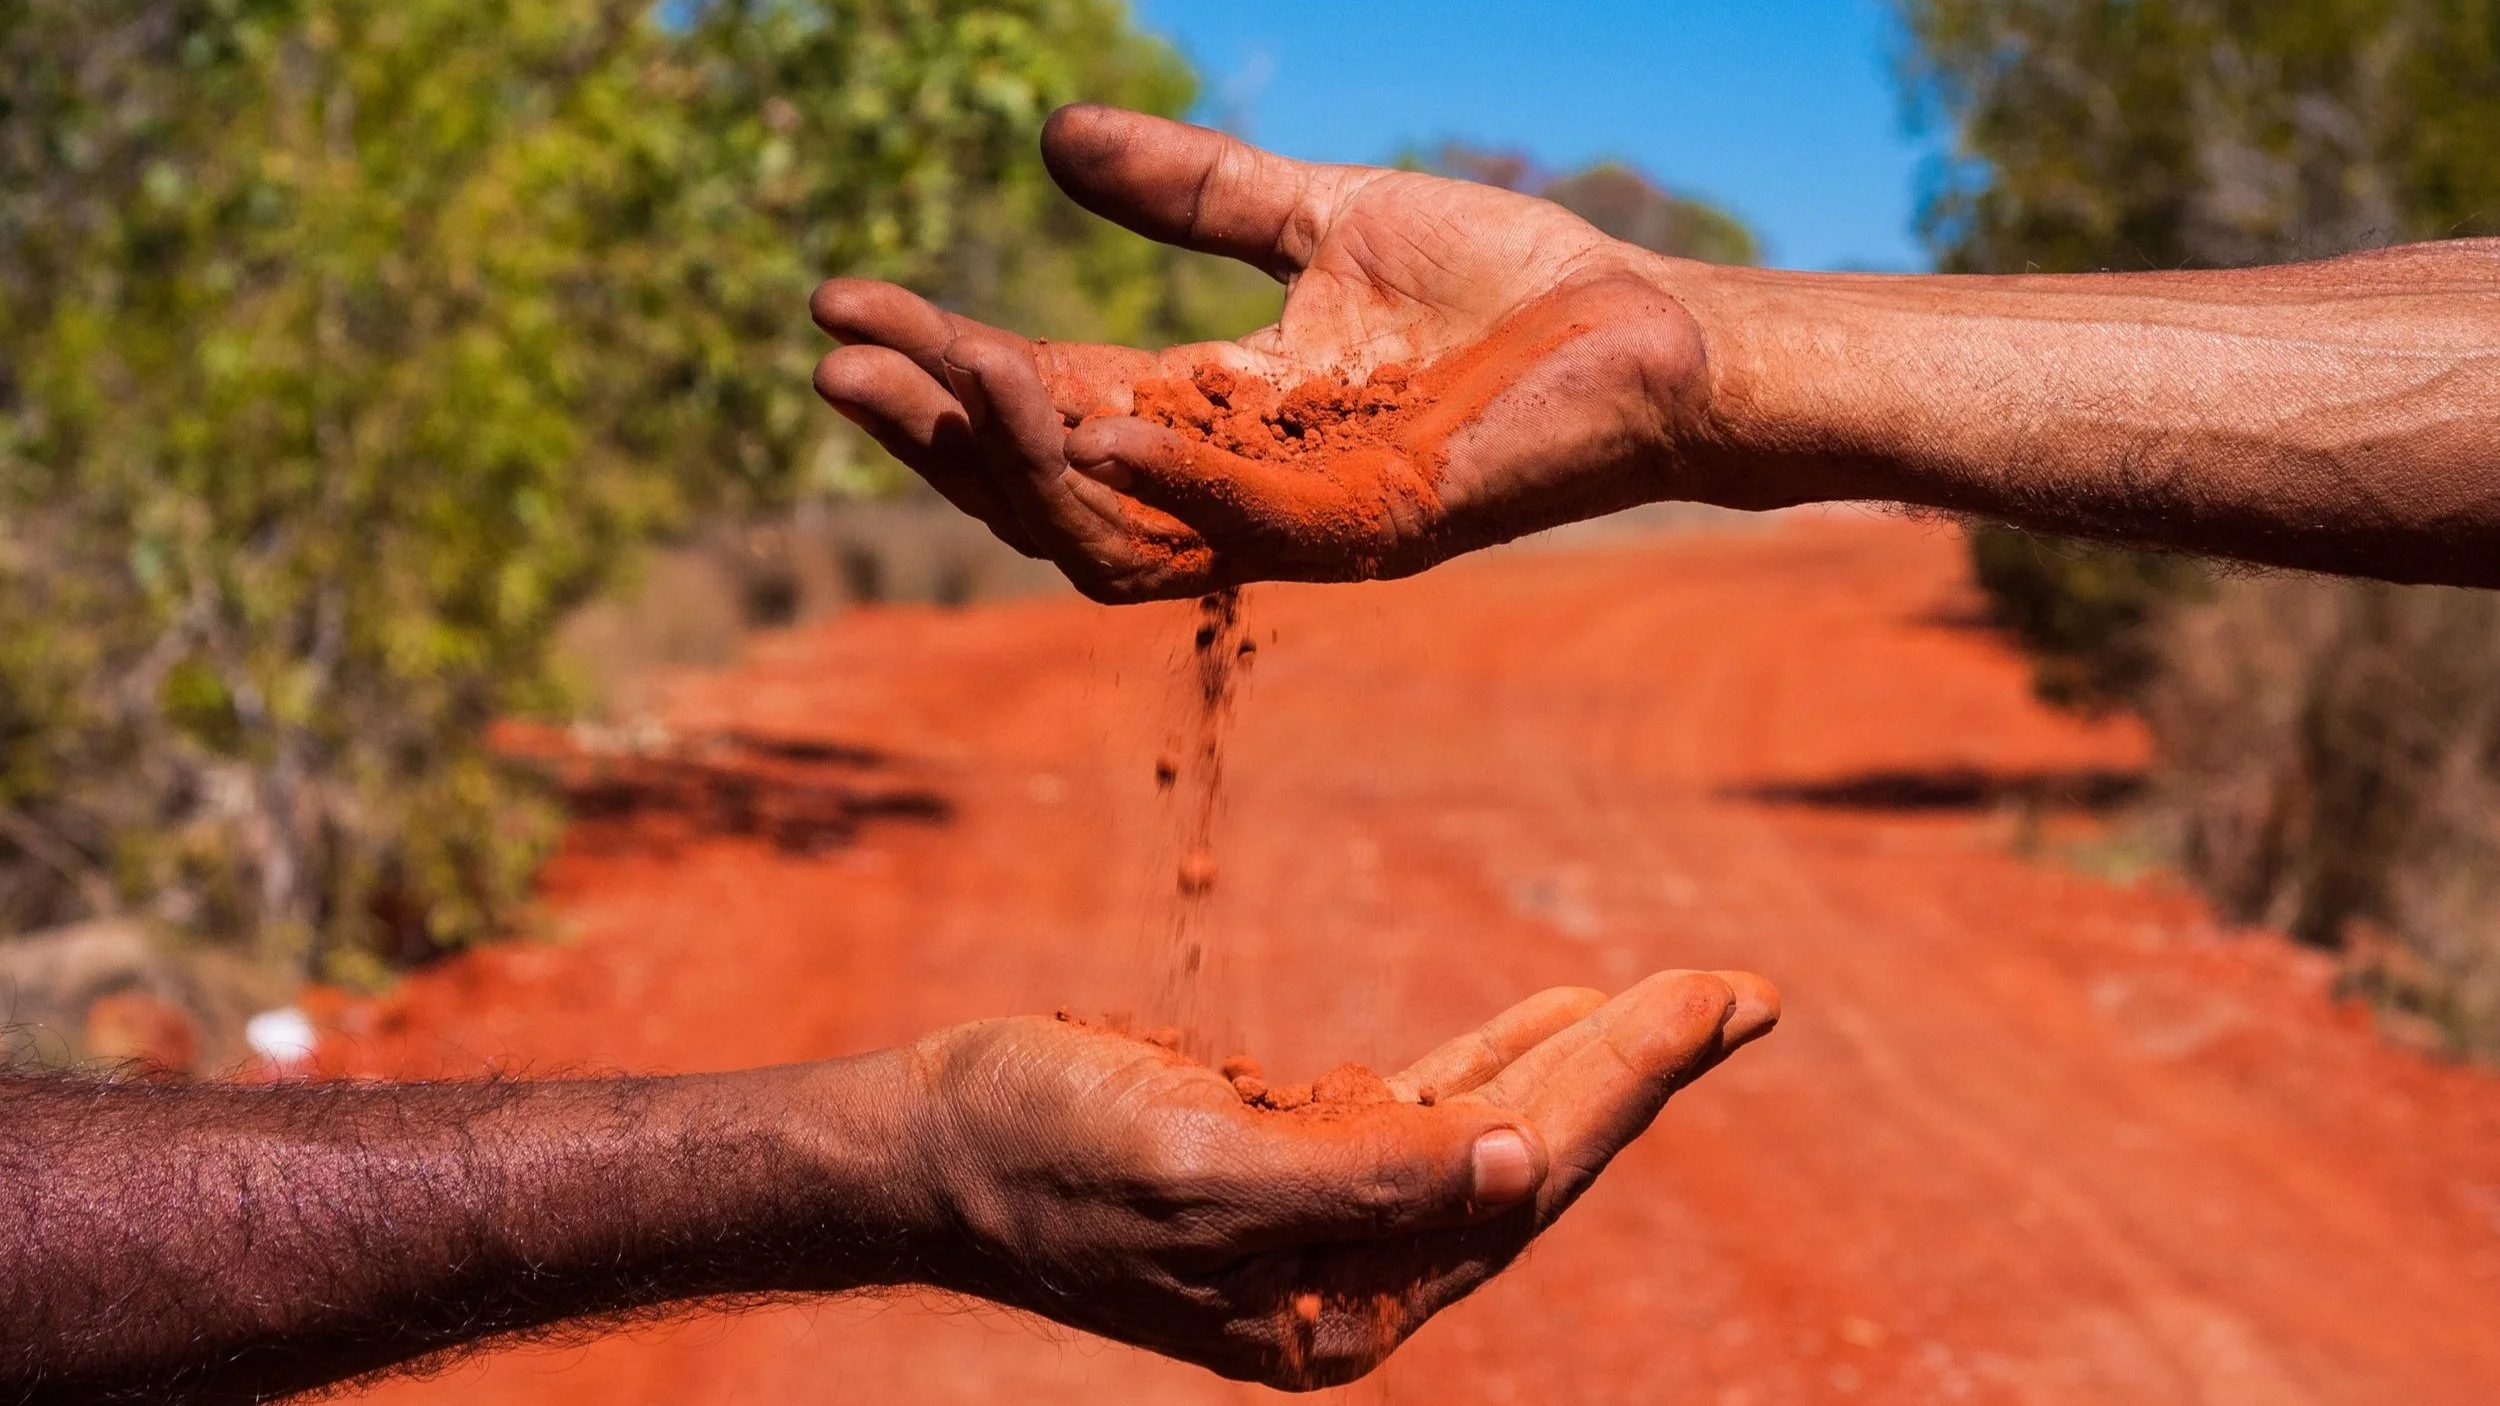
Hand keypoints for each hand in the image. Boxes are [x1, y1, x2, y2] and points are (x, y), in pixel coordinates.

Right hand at [811, 105, 1732, 602]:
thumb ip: (1194, 195)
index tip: (837, 301)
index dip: (936, 364)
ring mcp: (1303, 521)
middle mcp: (1239, 489)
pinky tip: (1086, 416)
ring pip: (1116, 534)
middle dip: (937, 433)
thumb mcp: (1317, 219)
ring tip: (947, 367)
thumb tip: (1051, 137)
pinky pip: (1245, 527)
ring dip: (1023, 461)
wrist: (1654, 329)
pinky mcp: (1380, 526)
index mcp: (1215, 418)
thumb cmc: (1507, 288)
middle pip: (1046, 490)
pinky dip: (1162, 481)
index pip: (1041, 406)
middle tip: (838, 361)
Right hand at [893, 969, 1777, 1388]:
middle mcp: (1355, 1275)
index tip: (1710, 999)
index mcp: (1346, 1303)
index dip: (1623, 1086)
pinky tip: (1554, 1017)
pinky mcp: (1292, 1161)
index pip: (1522, 1183)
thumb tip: (1522, 1167)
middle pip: (1530, 1162)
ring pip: (1491, 1131)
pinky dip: (1495, 1059)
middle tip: (1744, 991)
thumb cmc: (1044, 1153)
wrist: (930, 1143)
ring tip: (1687, 1000)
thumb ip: (1366, 1178)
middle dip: (1637, 1070)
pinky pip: (1425, 1108)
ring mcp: (1327, 1220)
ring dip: (1587, 1060)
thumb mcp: (1201, 1169)